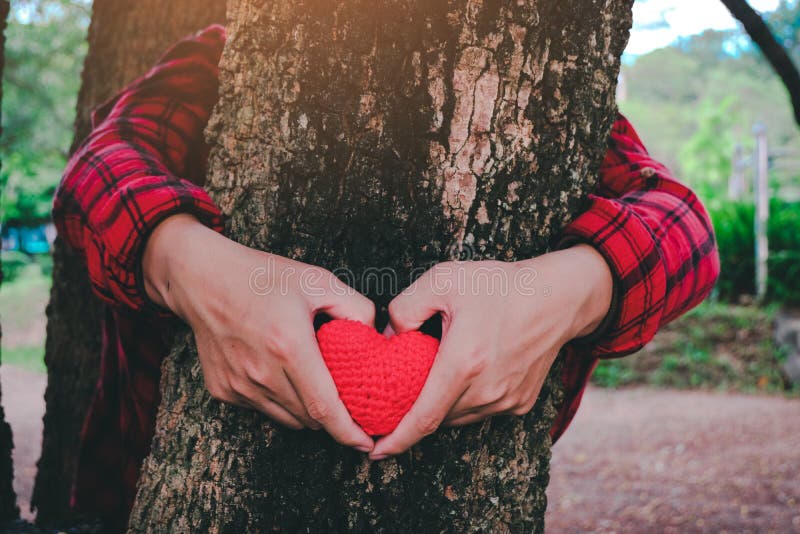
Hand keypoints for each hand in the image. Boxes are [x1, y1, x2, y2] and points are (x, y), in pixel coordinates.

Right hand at [142, 214, 374, 451]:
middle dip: (333, 418)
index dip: (348, 432)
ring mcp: (239, 385)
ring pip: (287, 418)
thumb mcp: (318, 280)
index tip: (366, 444)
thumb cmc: (263, 277)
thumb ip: (356, 308)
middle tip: (348, 402)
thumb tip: (376, 336)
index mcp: (289, 346)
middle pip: (309, 418)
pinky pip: (263, 409)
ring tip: (316, 384)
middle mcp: (261, 372)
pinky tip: (282, 373)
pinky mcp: (223, 390)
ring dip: (308, 411)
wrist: (203, 278)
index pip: (324, 407)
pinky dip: (281, 401)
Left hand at [370, 244, 612, 458]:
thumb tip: (388, 337)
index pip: (423, 418)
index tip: (374, 453)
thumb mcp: (442, 280)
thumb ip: (404, 308)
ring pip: (458, 417)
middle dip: (414, 411)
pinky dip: (465, 400)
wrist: (557, 296)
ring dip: (441, 404)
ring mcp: (506, 400)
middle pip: (437, 417)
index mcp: (464, 362)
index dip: (396, 440)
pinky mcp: (520, 403)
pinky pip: (480, 411)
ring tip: (434, 374)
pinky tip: (466, 372)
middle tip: (399, 389)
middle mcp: (487, 390)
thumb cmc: (499, 285)